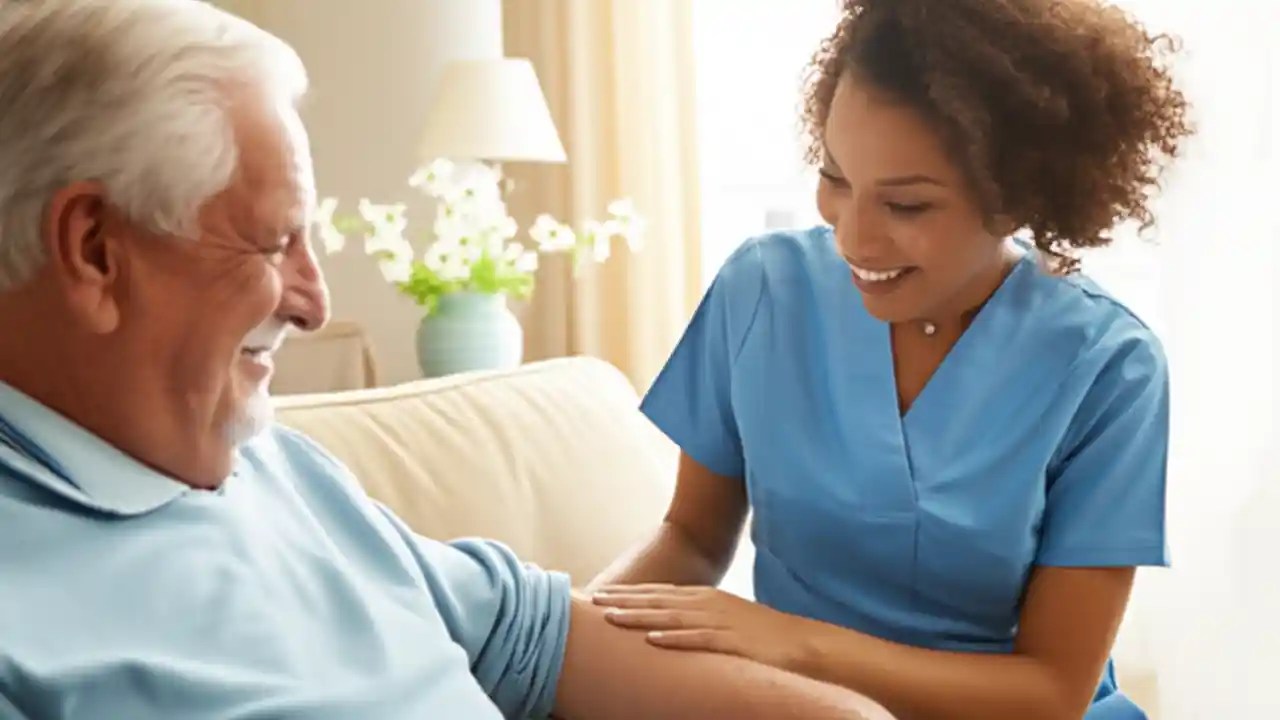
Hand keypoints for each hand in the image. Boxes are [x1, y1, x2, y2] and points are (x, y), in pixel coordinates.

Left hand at [592, 584, 812, 672]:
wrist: (799, 643)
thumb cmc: (757, 635)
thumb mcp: (721, 620)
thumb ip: (694, 619)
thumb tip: (664, 625)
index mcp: (703, 597)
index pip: (657, 593)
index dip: (628, 593)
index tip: (599, 594)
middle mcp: (707, 604)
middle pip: (656, 601)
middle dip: (623, 601)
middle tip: (592, 602)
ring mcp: (719, 621)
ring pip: (670, 617)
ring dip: (639, 616)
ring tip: (611, 618)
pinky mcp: (732, 641)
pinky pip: (698, 639)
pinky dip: (674, 638)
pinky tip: (653, 639)